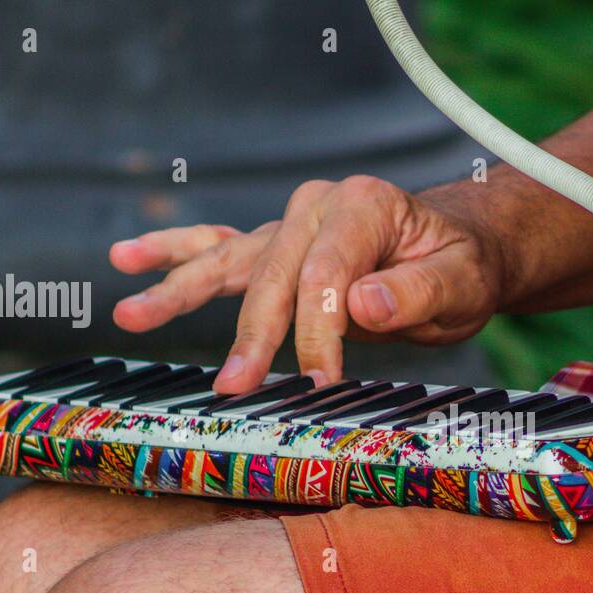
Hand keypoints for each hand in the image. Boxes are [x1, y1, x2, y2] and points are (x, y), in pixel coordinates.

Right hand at [109, 175, 507, 392]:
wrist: (460, 248)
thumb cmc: (463, 267)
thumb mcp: (462, 281)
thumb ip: (417, 291)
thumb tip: (363, 304)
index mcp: (363, 205)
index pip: (325, 277)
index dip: (319, 334)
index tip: (321, 385)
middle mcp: (317, 206)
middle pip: (273, 276)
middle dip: (252, 335)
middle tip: (233, 387)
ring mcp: (290, 224)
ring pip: (230, 262)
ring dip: (179, 291)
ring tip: (130, 314)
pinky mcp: (277, 248)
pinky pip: (220, 250)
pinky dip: (176, 255)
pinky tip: (129, 260)